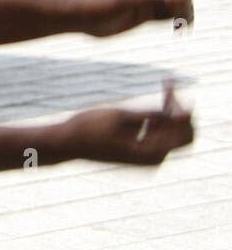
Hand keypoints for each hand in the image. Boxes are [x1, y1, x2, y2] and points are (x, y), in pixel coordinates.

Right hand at [59, 82, 192, 164]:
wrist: (66, 142)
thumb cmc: (89, 127)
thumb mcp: (121, 115)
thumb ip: (152, 114)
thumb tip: (180, 111)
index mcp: (150, 154)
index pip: (182, 133)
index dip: (182, 110)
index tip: (171, 88)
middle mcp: (152, 160)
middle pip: (181, 136)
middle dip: (179, 113)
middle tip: (170, 90)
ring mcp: (146, 159)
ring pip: (170, 136)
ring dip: (169, 115)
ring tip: (165, 91)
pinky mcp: (138, 154)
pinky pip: (157, 138)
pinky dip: (158, 122)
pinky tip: (151, 107)